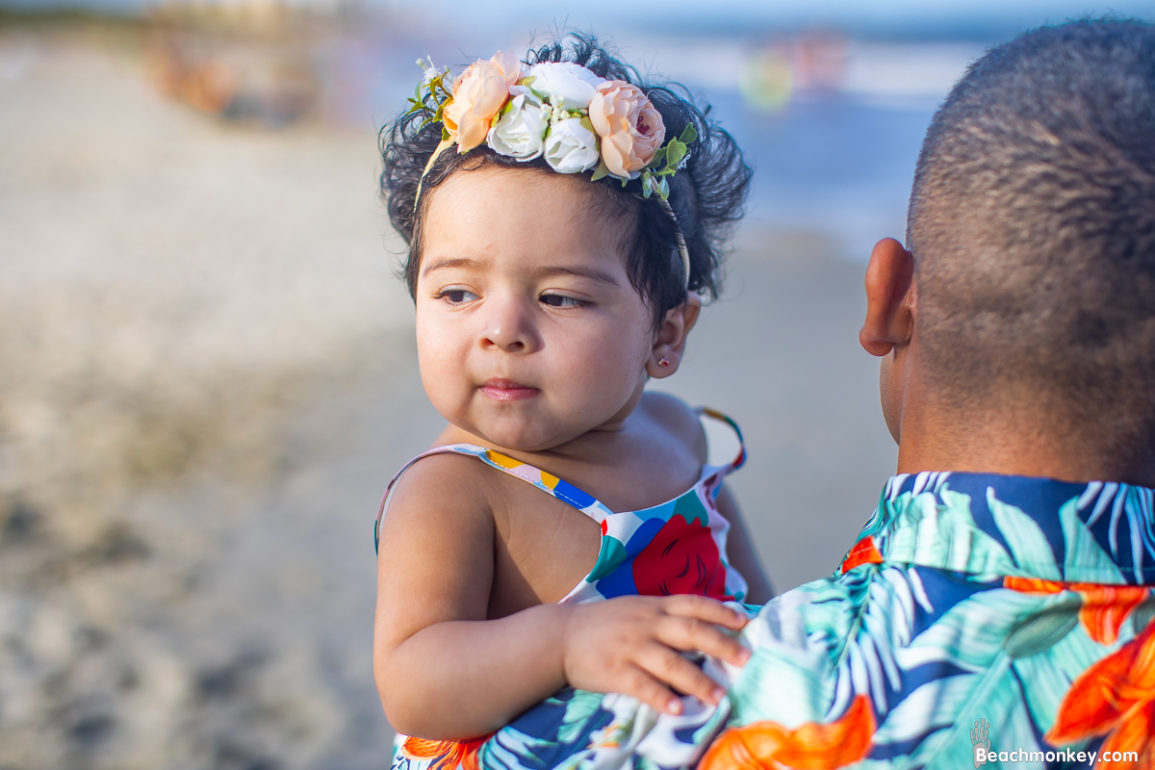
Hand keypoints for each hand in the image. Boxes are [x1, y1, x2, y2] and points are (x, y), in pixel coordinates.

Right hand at [561, 595, 749, 715]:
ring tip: (720, 697)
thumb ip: (665, 614)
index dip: (721, 611)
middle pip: (691, 632)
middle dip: (722, 645)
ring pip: (672, 663)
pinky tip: (677, 708)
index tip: (745, 622)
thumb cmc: (603, 623)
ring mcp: (631, 647)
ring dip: (699, 681)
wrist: (559, 635)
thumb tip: (703, 624)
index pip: (694, 604)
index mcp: (654, 606)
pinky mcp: (616, 671)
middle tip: (746, 659)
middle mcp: (647, 624)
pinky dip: (662, 697)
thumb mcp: (636, 608)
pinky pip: (643, 685)